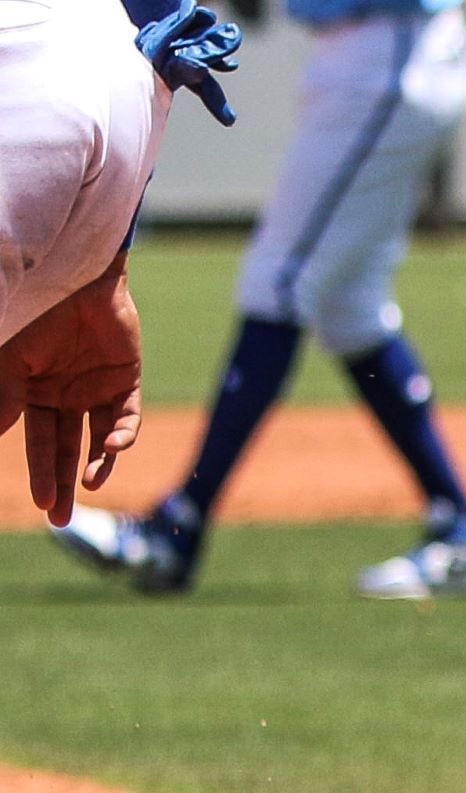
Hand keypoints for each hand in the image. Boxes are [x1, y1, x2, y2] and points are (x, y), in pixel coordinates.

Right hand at [0, 260, 142, 525]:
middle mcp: (62, 395)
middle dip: (60, 482)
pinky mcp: (126, 379)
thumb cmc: (29, 311)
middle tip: (59, 518)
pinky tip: (112, 448)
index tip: (40, 504)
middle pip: (63, 448)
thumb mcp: (8, 361)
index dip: (38, 473)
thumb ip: (2, 399)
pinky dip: (122, 435)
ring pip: (97, 439)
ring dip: (95, 466)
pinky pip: (126, 417)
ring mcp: (94, 388)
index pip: (33, 442)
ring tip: (87, 488)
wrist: (70, 274)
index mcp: (29, 392)